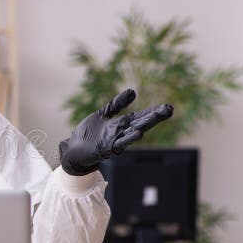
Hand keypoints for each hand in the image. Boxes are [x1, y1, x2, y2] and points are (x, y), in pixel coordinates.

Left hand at [59, 89, 173, 175]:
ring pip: (132, 132)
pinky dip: (129, 138)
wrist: (74, 150)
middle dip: (154, 117)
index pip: (140, 116)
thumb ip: (116, 104)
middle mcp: (120, 132)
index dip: (153, 112)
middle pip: (139, 123)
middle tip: (169, 109)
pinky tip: (139, 133)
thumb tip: (133, 92)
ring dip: (144, 125)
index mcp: (120, 124)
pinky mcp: (106, 148)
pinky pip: (120, 143)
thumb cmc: (89, 134)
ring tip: (156, 117)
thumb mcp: (103, 114)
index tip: (167, 107)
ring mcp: (114, 140)